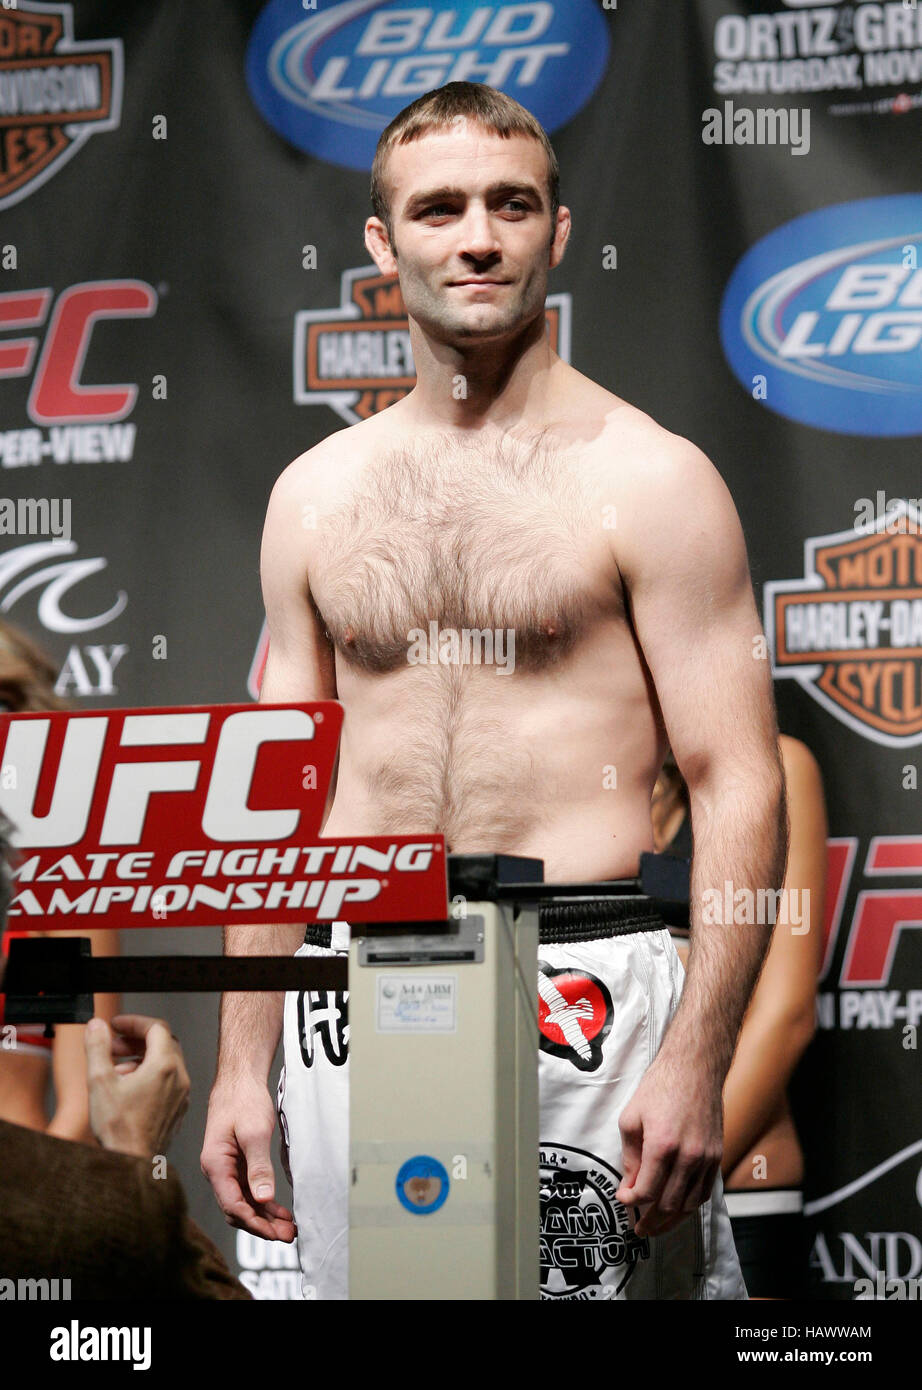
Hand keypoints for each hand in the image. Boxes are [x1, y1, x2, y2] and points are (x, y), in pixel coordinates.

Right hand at [84, 1014, 189, 1159]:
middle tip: (114, 1046)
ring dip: (141, 1059)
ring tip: (116, 1070)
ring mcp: (181, 1095)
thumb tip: (97, 1026)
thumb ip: (98, 1047)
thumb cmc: (119, 1129)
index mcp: (165, 1066)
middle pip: (163, 1043)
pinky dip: (150, 1076)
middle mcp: (179, 1078)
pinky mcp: (178, 1110)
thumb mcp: (99, 1081)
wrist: (133, 1165)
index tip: (116, 1025)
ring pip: (166, 1063)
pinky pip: (168, 1083)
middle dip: (136, 1040)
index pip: (156, 1027)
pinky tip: (128, 1090)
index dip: (134, 1022)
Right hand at [200, 1074, 295, 1242]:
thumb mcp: (254, 1132)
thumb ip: (258, 1166)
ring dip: (265, 1217)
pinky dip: (264, 1203)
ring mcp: (227, 1169)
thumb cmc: (243, 1100)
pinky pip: (249, 1191)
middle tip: (287, 1236)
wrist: (240, 1079)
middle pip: (237, 1209)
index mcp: (215, 1164)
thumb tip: (262, 1198)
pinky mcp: (237, 1164)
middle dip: (261, 1226)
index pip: (232, 1205)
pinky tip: (280, 1212)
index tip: (274, 1233)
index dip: (254, 1223)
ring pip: (244, 1202)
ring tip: (288, 1228)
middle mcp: (217, 1171)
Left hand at [615, 1053, 722, 1237]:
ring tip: (656, 1226)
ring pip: (690, 1204)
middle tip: (638, 1227)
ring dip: (671, 1220)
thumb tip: (629, 1185)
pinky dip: (690, 1206)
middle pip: (669, 1204)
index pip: (646, 1191)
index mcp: (662, 1145)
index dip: (632, 1201)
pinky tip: (678, 1209)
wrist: (695, 1069)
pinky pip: (704, 1192)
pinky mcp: (717, 1156)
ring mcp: (706, 1158)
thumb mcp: (632, 1117)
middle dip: (651, 1220)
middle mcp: (688, 1156)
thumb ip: (630, 1156)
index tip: (623, 1200)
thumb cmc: (660, 1087)